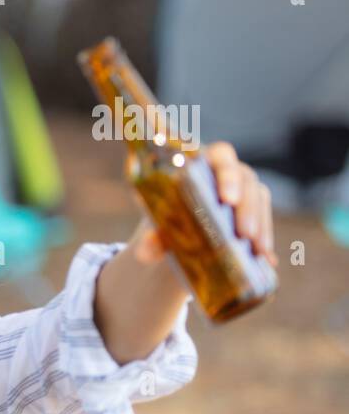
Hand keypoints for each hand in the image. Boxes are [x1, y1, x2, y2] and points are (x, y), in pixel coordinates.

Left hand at [132, 141, 276, 267]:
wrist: (172, 238)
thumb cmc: (161, 222)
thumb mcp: (153, 229)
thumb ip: (149, 238)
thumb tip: (148, 250)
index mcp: (200, 163)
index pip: (222, 156)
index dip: (228, 175)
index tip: (228, 200)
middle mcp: (226, 172)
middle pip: (246, 180)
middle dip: (247, 207)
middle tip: (244, 233)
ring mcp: (242, 189)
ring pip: (259, 199)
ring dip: (261, 224)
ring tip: (257, 249)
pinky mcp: (253, 211)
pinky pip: (265, 220)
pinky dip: (265, 239)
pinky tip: (266, 258)